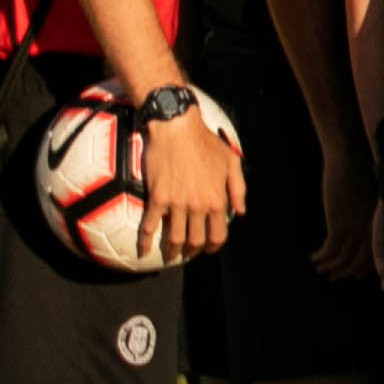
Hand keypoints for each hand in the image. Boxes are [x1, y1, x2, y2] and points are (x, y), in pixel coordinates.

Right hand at [139, 100, 241, 262]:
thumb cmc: (205, 142)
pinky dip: (146, 240)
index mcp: (217, 200)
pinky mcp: (158, 198)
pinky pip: (150, 225)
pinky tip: (143, 249)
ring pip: (175, 237)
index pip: (218, 235)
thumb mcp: (231, 162)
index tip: (207, 249)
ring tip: (169, 255)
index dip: (213, 246)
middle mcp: (198, 206)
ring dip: (171, 250)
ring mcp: (177, 204)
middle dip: (192, 251)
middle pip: (196, 241)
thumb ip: (238, 189)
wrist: (177, 129)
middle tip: (187, 253)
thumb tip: (240, 211)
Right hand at [315, 143, 377, 281]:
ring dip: (330, 267)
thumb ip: (365, 215)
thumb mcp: (366, 198)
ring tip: (320, 268)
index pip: (376, 254)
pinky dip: (321, 257)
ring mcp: (356, 228)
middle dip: (345, 272)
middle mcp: (370, 228)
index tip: (354, 274)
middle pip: (360, 262)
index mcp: (379, 222)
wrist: (348, 159)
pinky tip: (314, 257)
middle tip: (334, 277)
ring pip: (343, 259)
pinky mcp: (339, 225)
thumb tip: (355, 230)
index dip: (364, 267)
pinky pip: (330, 251)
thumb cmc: (356, 174)